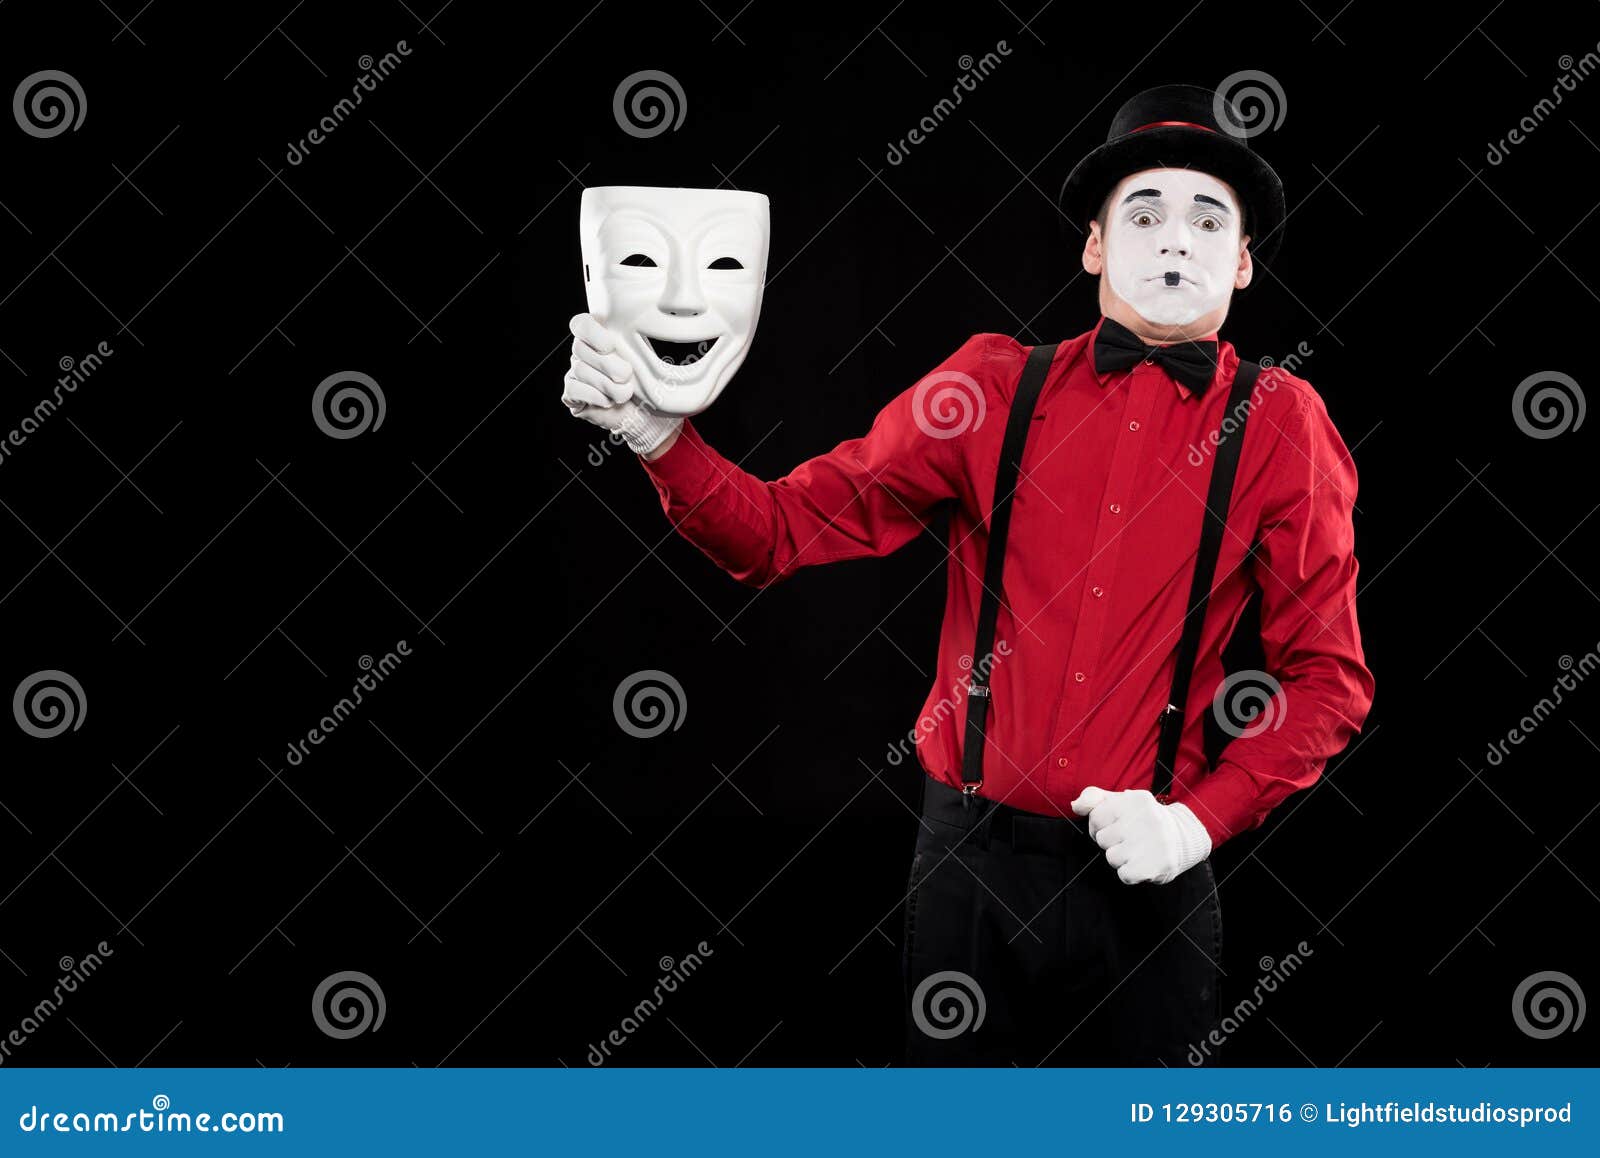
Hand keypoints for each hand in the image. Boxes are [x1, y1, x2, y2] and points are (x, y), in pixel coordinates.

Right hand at [563, 313, 682, 456]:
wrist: (644, 416)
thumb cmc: (644, 385)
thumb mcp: (644, 361)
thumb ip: (635, 344)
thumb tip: (644, 328)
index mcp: (600, 338)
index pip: (582, 324)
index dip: (591, 332)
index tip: (609, 346)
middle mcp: (583, 353)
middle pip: (580, 347)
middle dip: (607, 364)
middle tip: (626, 376)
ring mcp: (575, 373)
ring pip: (580, 370)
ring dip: (606, 384)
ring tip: (624, 393)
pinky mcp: (571, 394)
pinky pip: (574, 389)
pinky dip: (595, 396)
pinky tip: (609, 401)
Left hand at [1070, 786, 1211, 884]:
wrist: (1183, 839)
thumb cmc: (1143, 820)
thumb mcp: (1121, 802)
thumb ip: (1095, 799)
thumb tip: (1075, 805)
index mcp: (1135, 799)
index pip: (1096, 817)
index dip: (1099, 826)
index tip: (1113, 827)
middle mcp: (1148, 818)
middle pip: (1103, 839)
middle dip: (1111, 843)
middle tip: (1129, 840)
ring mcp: (1155, 842)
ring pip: (1112, 858)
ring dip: (1120, 859)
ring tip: (1136, 852)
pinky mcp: (1159, 865)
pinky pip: (1124, 875)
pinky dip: (1129, 874)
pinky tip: (1141, 864)